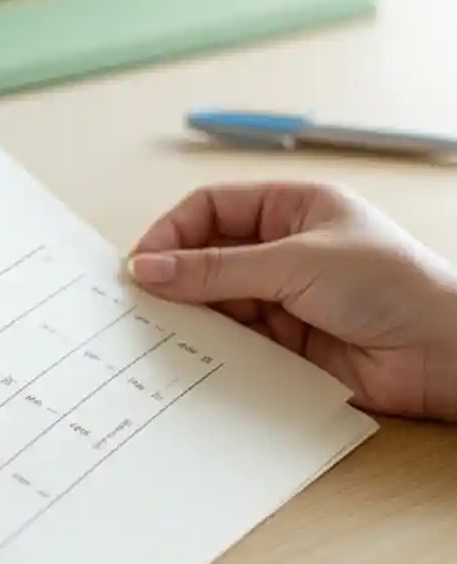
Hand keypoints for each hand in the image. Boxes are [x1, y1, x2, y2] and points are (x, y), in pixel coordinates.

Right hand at [127, 182, 456, 419]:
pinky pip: (234, 341)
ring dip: (190, 314)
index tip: (142, 263)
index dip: (173, 232)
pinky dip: (211, 347)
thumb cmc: (392, 286)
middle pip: (208, 256)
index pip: (213, 209)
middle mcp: (286, 250)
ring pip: (217, 301)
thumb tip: (147, 268)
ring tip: (160, 331)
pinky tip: (193, 355)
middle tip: (138, 300)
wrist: (446, 354)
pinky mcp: (287, 344)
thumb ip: (216, 269)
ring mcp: (286, 297)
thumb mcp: (295, 263)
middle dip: (174, 275)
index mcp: (293, 208)